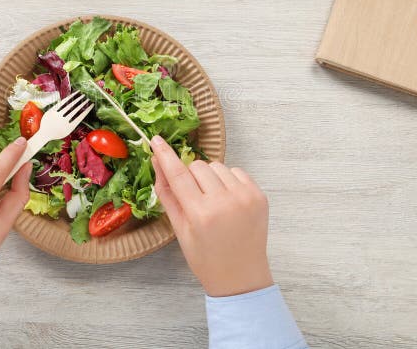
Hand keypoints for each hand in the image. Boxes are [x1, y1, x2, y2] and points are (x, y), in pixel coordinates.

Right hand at [151, 136, 272, 297]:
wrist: (241, 277)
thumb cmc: (205, 258)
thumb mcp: (179, 229)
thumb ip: (167, 194)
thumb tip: (157, 163)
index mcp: (201, 214)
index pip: (178, 175)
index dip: (165, 155)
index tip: (156, 140)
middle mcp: (225, 202)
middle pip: (198, 166)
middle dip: (191, 177)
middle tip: (193, 198)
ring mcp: (245, 197)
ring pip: (217, 167)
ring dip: (210, 178)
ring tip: (212, 201)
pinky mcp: (259, 196)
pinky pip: (236, 172)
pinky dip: (228, 181)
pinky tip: (227, 201)